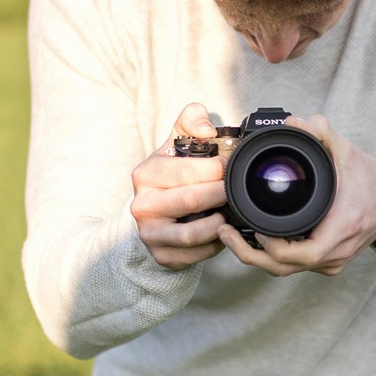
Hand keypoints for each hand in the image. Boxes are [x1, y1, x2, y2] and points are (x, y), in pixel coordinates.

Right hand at [131, 103, 229, 269]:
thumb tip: (206, 130)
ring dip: (218, 223)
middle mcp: (142, 205)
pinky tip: (219, 231)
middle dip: (220, 195)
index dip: (215, 169)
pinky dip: (214, 245)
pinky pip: (195, 255)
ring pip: (192, 234)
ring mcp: (150, 234)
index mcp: (145, 174)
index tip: (228, 167)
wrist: (155, 211)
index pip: (185, 171)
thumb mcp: (178, 141)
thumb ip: (191, 119)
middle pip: (191, 201)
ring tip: (227, 212)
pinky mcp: (161, 256)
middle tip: (234, 191)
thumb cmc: (172, 174)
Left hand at [217, 116, 375, 278]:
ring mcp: (334, 261)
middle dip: (251, 255)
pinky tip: (255, 241)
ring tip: (233, 237)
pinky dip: (274, 257)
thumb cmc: (370, 177)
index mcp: (341, 228)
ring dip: (259, 258)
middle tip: (226, 233)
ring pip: (288, 270)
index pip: (302, 254)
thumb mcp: (346, 149)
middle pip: (286, 269)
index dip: (272, 249)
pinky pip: (296, 266)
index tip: (253, 231)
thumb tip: (291, 120)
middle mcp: (337, 252)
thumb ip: (320, 130)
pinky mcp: (330, 262)